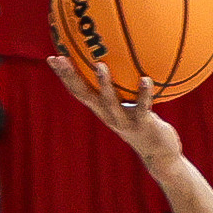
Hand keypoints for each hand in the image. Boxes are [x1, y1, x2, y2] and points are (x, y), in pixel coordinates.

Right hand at [47, 57, 182, 167]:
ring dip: (103, 84)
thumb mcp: (130, 106)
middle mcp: (108, 115)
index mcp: (102, 110)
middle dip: (71, 77)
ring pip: (110, 101)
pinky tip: (146, 79)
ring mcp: (124, 121)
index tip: (52, 58)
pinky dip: (144, 93)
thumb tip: (124, 64)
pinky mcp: (142, 124)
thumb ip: (125, 90)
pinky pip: (142, 107)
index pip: (79, 91)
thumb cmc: (145, 124)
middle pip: (85, 95)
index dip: (65, 76)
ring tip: (100, 65)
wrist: (159, 155)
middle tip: (61, 59)